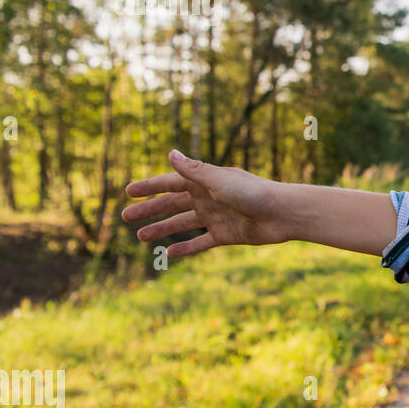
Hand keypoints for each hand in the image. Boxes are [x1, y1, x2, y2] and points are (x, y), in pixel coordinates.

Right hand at [122, 150, 289, 258]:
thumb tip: (171, 153)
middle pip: (172, 204)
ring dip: (163, 229)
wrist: (282, 213)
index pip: (170, 182)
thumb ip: (195, 171)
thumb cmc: (253, 193)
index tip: (128, 192)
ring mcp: (216, 217)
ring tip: (141, 237)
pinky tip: (170, 254)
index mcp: (205, 182)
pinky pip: (201, 243)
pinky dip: (186, 248)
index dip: (149, 186)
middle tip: (125, 217)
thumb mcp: (220, 181)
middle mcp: (208, 198)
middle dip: (150, 210)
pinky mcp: (226, 235)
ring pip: (183, 224)